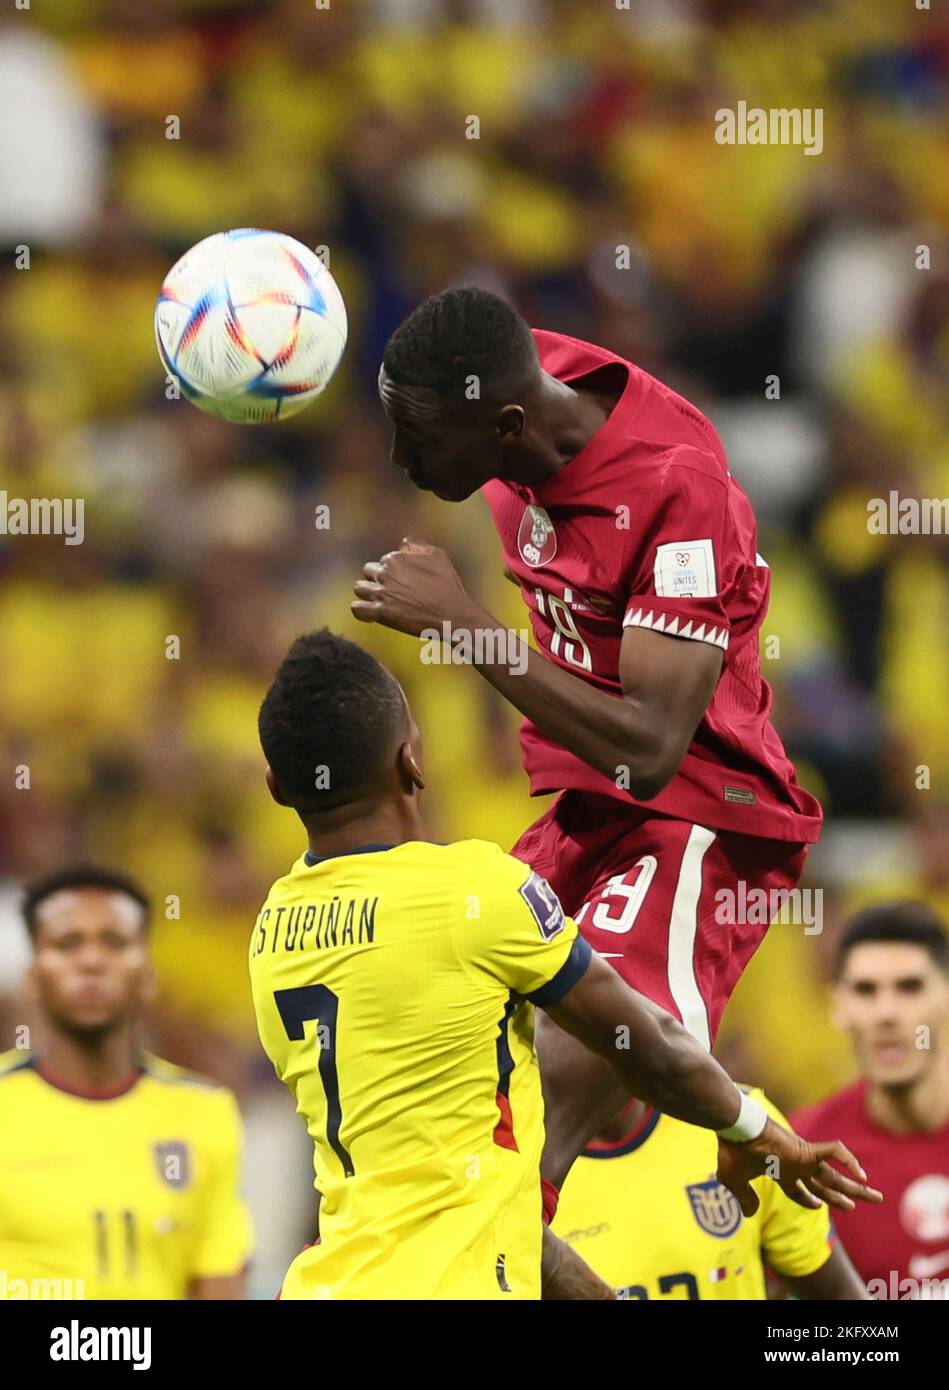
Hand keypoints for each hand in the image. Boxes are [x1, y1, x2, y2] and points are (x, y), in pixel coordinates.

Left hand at [352, 539, 479, 637]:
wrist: (451, 614)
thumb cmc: (448, 586)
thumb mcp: (438, 556)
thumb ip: (417, 545)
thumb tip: (403, 542)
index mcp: (397, 558)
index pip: (384, 560)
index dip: (393, 570)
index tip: (402, 580)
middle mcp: (386, 573)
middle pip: (369, 571)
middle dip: (377, 578)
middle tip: (391, 590)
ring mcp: (382, 593)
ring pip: (359, 588)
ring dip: (367, 592)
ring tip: (379, 600)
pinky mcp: (381, 612)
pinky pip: (357, 609)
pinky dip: (361, 610)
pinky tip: (370, 614)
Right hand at [716, 1116, 883, 1217]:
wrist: (734, 1129)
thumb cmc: (732, 1151)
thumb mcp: (734, 1181)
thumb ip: (744, 1198)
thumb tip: (751, 1214)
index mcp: (780, 1171)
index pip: (800, 1190)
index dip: (810, 1200)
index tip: (818, 1207)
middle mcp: (795, 1166)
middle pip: (827, 1185)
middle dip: (846, 1195)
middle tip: (866, 1201)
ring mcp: (802, 1158)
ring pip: (836, 1176)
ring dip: (857, 1188)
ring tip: (878, 1197)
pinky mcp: (806, 1150)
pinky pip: (834, 1153)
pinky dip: (848, 1161)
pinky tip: (862, 1174)